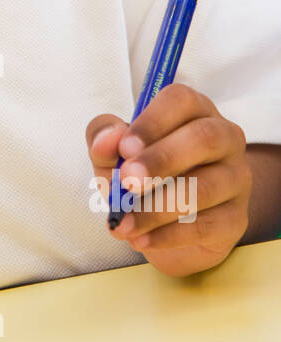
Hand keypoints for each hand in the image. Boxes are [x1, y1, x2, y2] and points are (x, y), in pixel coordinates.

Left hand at [86, 82, 251, 276]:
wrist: (169, 227)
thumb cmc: (144, 176)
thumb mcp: (115, 154)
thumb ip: (105, 139)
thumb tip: (107, 140)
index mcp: (193, 111)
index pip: (181, 101)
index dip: (152, 122)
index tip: (124, 148)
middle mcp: (224, 137)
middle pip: (203, 138)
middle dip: (161, 160)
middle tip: (127, 183)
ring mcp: (236, 178)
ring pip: (205, 187)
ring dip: (157, 208)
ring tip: (122, 224)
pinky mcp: (236, 217)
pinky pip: (207, 225)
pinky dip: (168, 235)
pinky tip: (141, 240)